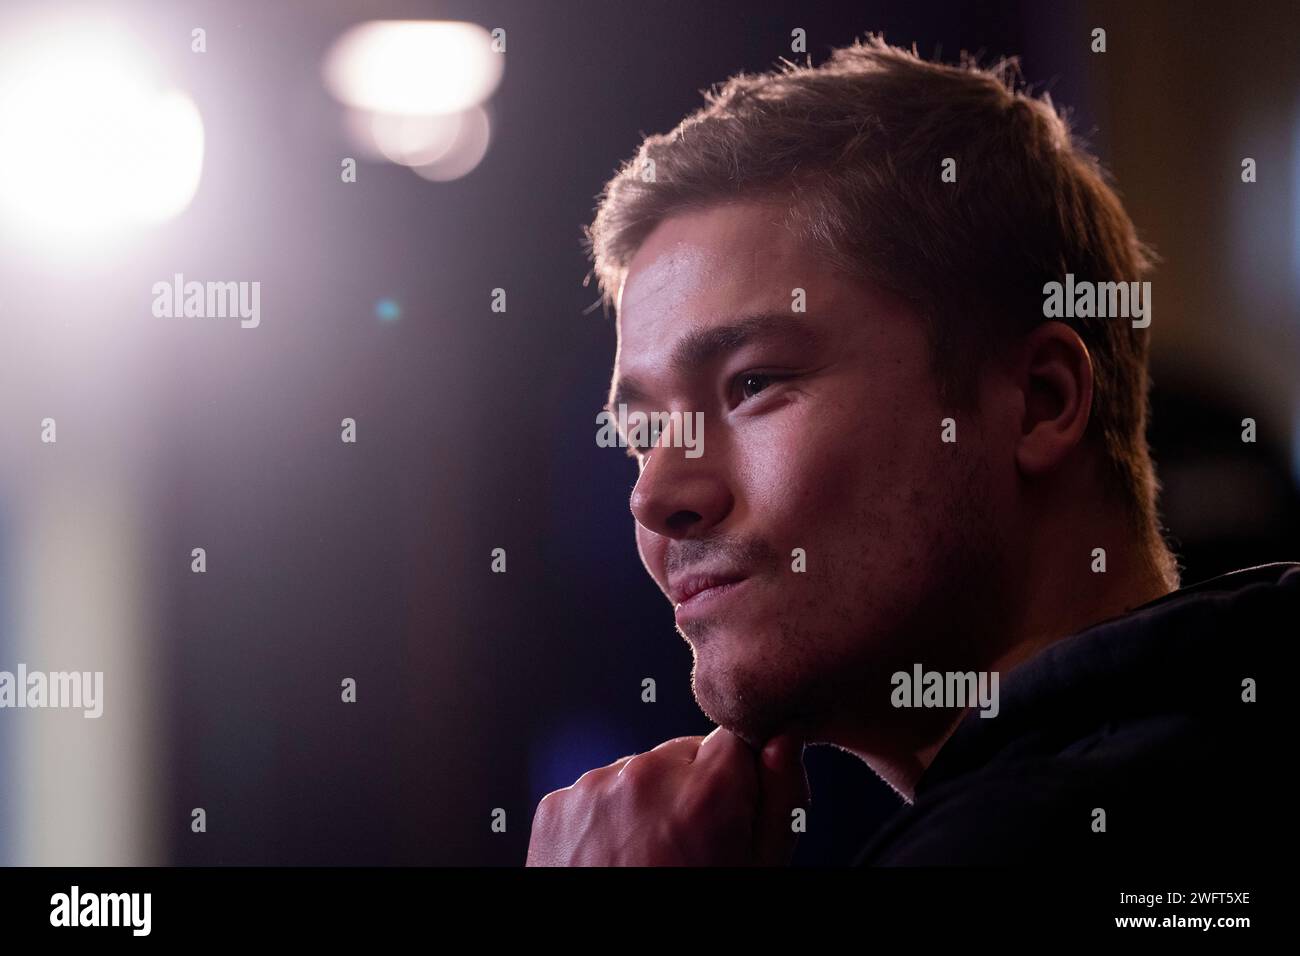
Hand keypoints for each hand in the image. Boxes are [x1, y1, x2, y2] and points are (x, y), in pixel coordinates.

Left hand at [525, 727, 808, 865]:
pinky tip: (614, 860)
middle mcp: (646, 778)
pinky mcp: (557, 805)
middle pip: (682, 755)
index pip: (733, 739)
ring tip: (647, 860)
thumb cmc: (692, 926)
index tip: (728, 815)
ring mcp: (594, 788)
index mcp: (706, 794)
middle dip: (689, 790)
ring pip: (638, 773)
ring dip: (646, 804)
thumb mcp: (757, 872)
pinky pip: (596, 793)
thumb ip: (779, 799)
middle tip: (685, 850)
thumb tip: (783, 740)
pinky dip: (605, 819)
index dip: (737, 779)